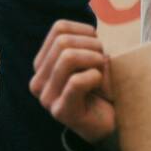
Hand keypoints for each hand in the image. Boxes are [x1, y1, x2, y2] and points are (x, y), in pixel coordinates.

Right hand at [29, 19, 114, 144]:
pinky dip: (95, 77)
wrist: (112, 123)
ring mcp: (47, 98)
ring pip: (67, 58)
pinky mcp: (61, 111)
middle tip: (102, 62)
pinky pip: (77, 81)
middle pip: (63, 41)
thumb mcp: (91, 60)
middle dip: (92, 46)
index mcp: (42, 65)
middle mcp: (38, 81)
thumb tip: (88, 32)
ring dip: (94, 60)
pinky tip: (100, 86)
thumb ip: (82, 43)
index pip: (59, 28)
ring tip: (101, 71)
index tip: (97, 48)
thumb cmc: (103, 88)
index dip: (86, 32)